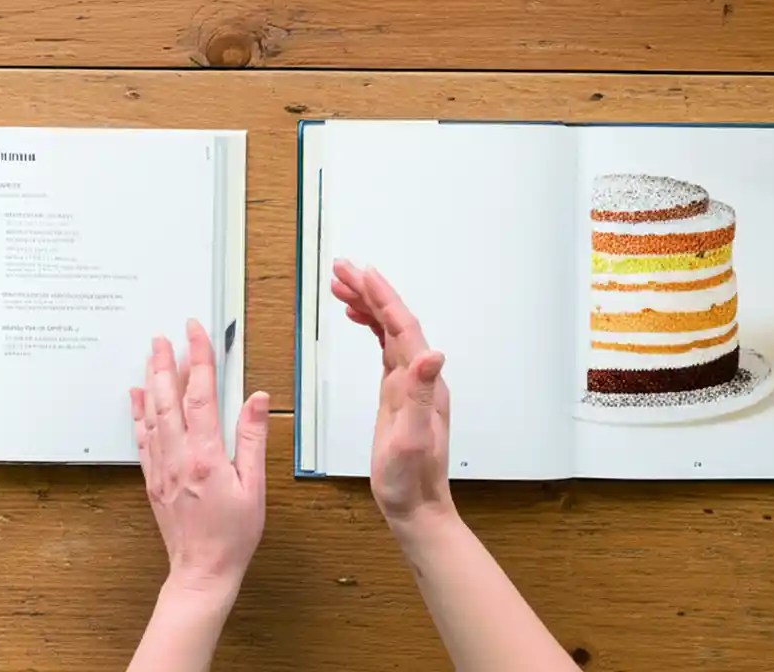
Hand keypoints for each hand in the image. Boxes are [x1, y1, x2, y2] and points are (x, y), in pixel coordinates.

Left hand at [129, 319, 269, 600]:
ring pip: (152, 413)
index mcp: (206, 456)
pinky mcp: (152, 479)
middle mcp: (178, 457)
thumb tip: (257, 400)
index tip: (197, 333)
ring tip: (151, 354)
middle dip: (167, 362)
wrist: (203, 570)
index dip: (199, 358)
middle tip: (165, 336)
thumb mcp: (255, 487)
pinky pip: (141, 437)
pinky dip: (138, 412)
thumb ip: (253, 439)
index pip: (201, 394)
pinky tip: (137, 395)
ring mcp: (161, 467)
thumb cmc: (233, 534)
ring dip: (151, 380)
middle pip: (168, 397)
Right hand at [330, 260, 455, 533]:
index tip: (360, 272)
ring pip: (389, 331)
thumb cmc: (411, 478)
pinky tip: (358, 320)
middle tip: (340, 268)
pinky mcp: (397, 393)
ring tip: (340, 286)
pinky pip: (385, 349)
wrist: (415, 505)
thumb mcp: (413, 437)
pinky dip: (371, 328)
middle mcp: (420, 376)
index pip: (402, 326)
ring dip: (368, 304)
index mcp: (423, 381)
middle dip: (369, 291)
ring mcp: (410, 383)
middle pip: (395, 320)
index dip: (381, 296)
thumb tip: (433, 355)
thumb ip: (421, 395)